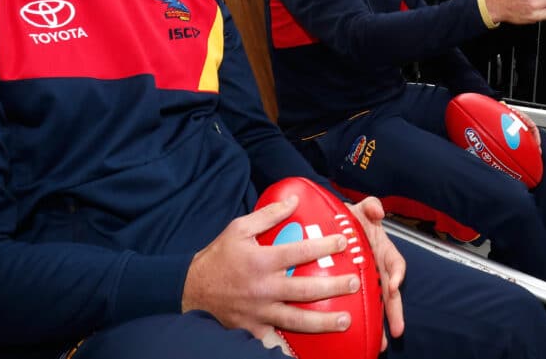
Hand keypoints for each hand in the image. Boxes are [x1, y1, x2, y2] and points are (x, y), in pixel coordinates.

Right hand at [182, 196, 358, 340]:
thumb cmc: (218, 257)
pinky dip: (294, 343)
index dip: (324, 246)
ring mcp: (260, 311)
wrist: (191, 289)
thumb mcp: (239, 228)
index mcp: (261, 260)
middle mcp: (264, 287)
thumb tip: (293, 201)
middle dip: (333, 287)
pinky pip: (277, 338)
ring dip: (323, 321)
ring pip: (297, 319)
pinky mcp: (254, 329)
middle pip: (305, 289)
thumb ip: (268, 214)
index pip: (299, 252)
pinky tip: (314, 345)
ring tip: (345, 320)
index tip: (343, 242)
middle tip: (354, 283)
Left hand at [345, 197, 404, 348]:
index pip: (396, 264)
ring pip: (377, 303)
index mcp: (383, 251)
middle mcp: (377, 268)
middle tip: (397, 331)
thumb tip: (378, 212)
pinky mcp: (352, 288)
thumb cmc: (351, 218)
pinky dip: (363, 318)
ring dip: (381, 322)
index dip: (397, 275)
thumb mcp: (361, 209)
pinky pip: (360, 304)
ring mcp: (366, 280)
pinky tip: (360, 332)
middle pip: (390, 293)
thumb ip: (371, 206)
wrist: (332, 225)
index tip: (394, 286)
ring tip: (382, 342)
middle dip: (395, 312)